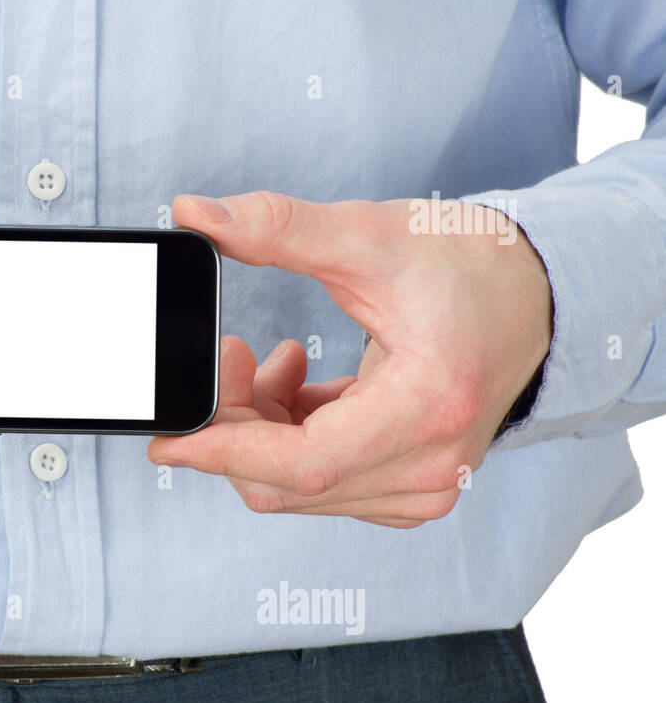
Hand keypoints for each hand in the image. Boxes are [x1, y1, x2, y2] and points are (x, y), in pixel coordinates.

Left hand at [149, 192, 551, 527]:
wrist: (535, 295)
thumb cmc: (466, 265)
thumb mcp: (367, 235)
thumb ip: (276, 228)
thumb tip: (194, 215)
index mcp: (429, 409)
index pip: (303, 464)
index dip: (223, 454)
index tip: (167, 439)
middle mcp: (432, 467)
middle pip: (288, 481)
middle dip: (235, 424)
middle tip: (230, 354)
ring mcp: (425, 487)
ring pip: (297, 487)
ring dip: (261, 429)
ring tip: (271, 361)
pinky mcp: (412, 487)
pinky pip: (321, 483)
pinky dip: (289, 439)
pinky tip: (297, 384)